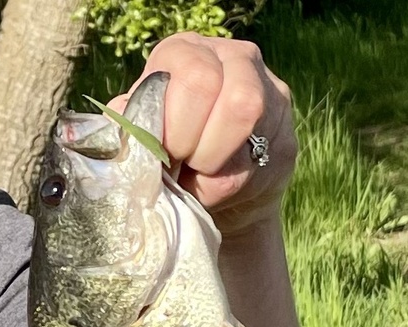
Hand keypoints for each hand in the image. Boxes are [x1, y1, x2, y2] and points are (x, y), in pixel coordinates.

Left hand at [109, 33, 296, 237]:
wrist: (216, 194)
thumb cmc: (172, 157)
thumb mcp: (146, 137)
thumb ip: (133, 126)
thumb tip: (121, 117)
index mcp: (188, 52)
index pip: (191, 74)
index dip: (174, 124)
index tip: (164, 152)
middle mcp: (234, 59)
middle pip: (222, 89)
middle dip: (194, 142)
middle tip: (184, 164)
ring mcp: (268, 94)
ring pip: (246, 115)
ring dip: (215, 162)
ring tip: (201, 174)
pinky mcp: (287, 135)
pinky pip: (262, 162)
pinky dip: (233, 186)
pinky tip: (221, 187)